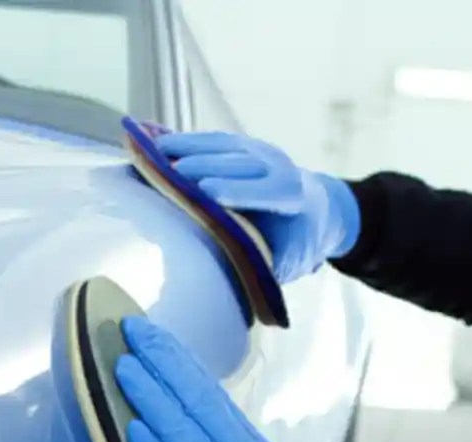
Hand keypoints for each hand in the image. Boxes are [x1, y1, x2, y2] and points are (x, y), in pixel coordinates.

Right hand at [154, 131, 361, 283]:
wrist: (319, 211)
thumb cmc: (297, 243)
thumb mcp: (288, 260)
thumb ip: (260, 262)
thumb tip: (222, 271)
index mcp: (292, 196)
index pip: (264, 190)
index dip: (236, 190)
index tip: (207, 193)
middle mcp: (277, 166)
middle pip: (237, 163)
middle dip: (203, 166)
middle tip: (166, 172)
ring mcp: (259, 151)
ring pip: (220, 146)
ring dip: (185, 148)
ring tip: (151, 151)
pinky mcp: (241, 145)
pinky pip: (211, 140)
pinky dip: (184, 141)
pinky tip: (156, 142)